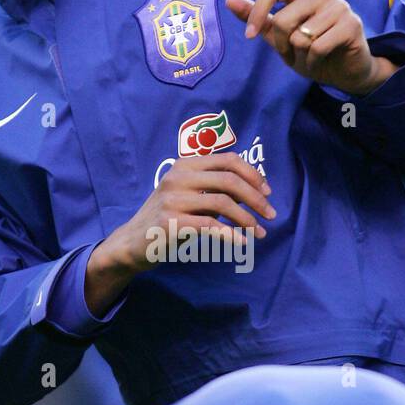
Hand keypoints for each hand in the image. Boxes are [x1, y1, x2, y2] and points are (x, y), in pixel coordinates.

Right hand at [84, 152, 275, 313]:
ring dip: (247, 219)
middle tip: (271, 215)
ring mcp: (172, 199)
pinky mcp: (170, 222)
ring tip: (259, 232)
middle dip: (256, 198)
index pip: (228, 160)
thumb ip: (216, 190)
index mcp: (185, 165)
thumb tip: (255, 190)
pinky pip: (210, 226)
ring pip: (222, 203)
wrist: (133, 244)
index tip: (268, 192)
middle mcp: (178, 177)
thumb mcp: (191, 197)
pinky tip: (241, 242)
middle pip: (229, 180)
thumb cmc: (168, 220)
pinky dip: (231, 234)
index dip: (253, 175)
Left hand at [226, 0, 396, 95]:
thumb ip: (258, 18)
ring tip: (311, 56)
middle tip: (293, 53)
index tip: (250, 36)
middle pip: (283, 19)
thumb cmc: (311, 50)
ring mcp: (340, 6)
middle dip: (282, 45)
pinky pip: (317, 47)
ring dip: (300, 55)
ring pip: (300, 36)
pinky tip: (321, 60)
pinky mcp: (352, 24)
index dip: (256, 14)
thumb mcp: (279, 36)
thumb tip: (229, 0)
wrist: (344, 71)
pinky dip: (313, 61)